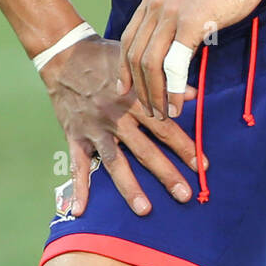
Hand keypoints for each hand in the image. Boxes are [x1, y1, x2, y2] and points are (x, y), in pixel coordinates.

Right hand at [41, 35, 203, 217]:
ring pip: (115, 162)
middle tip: (185, 195)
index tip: (202, 166)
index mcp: (134, 98)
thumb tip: (194, 95)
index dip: (184, 147)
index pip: (164, 127)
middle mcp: (116, 117)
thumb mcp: (137, 61)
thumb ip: (166, 80)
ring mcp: (94, 129)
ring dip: (130, 187)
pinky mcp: (76, 135)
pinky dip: (78, 188)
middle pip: (144, 150)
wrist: (64, 54)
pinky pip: (77, 165)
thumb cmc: (106, 56)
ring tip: (144, 209)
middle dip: (166, 173)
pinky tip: (80, 211)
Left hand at [118, 0, 265, 119]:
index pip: (128, 39)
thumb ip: (175, 19)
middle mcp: (156, 3)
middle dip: (140, 88)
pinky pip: (175, 64)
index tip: (125, 90)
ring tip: (164, 113)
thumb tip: (173, 49)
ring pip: (151, 63)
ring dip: (155, 94)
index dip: (124, 68)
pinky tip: (179, 104)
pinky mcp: (192, 23)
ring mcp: (172, 12)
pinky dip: (175, 89)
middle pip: (136, 55)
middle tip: (150, 110)